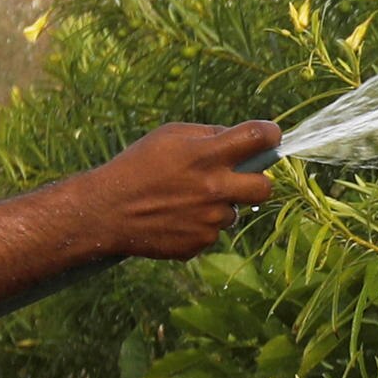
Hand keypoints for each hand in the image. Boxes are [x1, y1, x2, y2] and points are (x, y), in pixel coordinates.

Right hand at [91, 121, 283, 260]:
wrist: (106, 212)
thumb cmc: (137, 167)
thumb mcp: (169, 136)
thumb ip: (208, 135)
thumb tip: (239, 138)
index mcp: (206, 155)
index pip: (258, 138)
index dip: (271, 134)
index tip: (270, 136)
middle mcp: (214, 188)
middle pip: (265, 187)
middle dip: (257, 180)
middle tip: (238, 177)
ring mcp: (209, 219)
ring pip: (234, 211)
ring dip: (220, 204)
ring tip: (187, 199)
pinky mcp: (201, 242)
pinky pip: (214, 232)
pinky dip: (201, 224)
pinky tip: (177, 217)